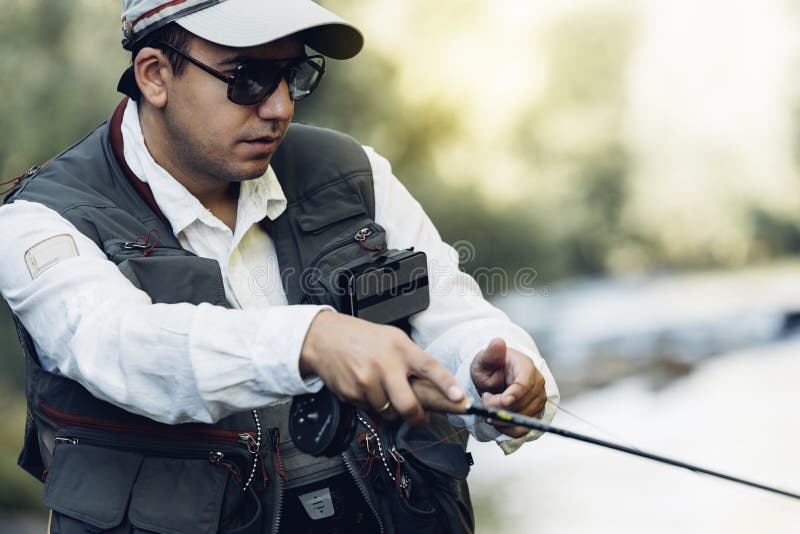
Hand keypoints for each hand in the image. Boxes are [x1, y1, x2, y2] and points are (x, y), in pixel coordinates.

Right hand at [300, 311, 464, 425]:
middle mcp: (384, 365)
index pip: (430, 367)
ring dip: (390, 409)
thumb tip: (433, 385)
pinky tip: (365, 387)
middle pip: (408, 405)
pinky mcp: (351, 394)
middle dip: (418, 418)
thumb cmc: (362, 337)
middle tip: (421, 418)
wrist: (325, 338)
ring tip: (383, 389)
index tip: (459, 398)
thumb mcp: (394, 338)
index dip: (446, 384)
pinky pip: (369, 410)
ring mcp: (366, 381)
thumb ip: (412, 359)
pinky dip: (371, 404)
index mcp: (401, 349)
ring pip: (388, 412)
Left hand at [470, 338, 546, 437]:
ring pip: (523, 418)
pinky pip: (524, 429)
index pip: (524, 384)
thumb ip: (491, 353)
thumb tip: (498, 342)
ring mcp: (539, 400)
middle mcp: (538, 384)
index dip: (513, 395)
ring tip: (489, 407)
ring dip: (502, 418)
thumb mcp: (485, 359)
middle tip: (485, 400)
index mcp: (527, 367)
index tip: (501, 401)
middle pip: (523, 403)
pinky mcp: (535, 414)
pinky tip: (497, 421)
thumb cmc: (490, 366)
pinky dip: (508, 429)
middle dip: (500, 407)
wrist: (495, 377)